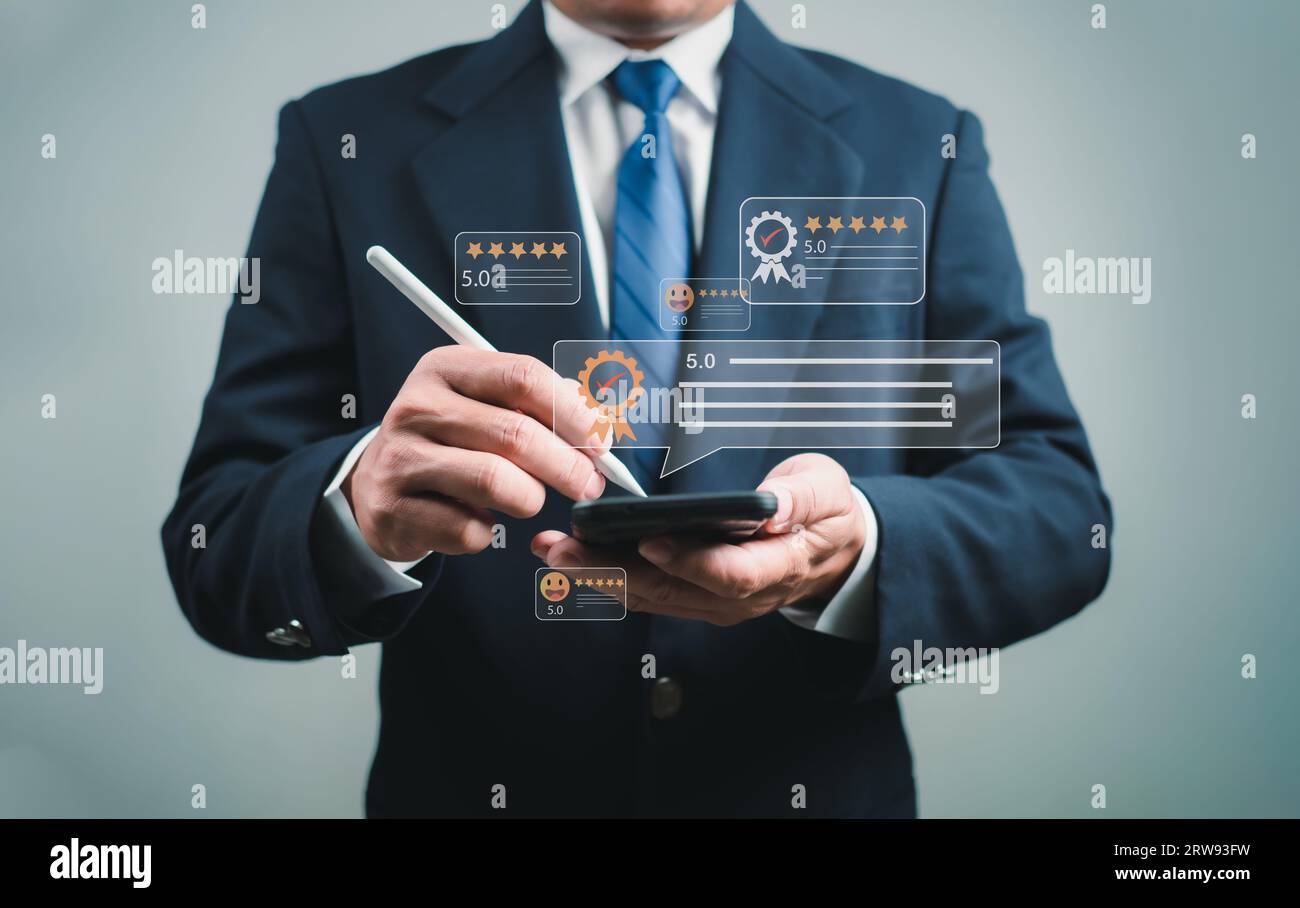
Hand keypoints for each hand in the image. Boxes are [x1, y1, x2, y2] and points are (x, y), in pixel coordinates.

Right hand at [345, 347, 607, 559]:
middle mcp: (417, 407)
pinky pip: (468, 530)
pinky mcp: (394, 510)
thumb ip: (537, 405)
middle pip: (515, 435)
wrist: (377, 484)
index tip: (600, 442)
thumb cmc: (449, 440)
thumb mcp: (483, 403)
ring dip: (530, 498)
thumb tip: (595, 423)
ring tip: (529, 498)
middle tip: (589, 485)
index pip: (524, 377)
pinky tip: (480, 520)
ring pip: (496, 482)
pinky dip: (488, 533)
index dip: (573, 413)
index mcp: (446, 368)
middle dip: (567, 466)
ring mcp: (401, 459)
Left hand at [531, 453, 865, 624]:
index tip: (649, 541)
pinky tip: (570, 558)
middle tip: (565, 550)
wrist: (830, 550)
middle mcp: (740, 596)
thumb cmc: (825, 512)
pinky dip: (606, 576)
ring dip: (598, 575)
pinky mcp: (694, 597)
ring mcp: (714, 602)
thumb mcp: (825, 491)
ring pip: (651, 594)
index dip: (689, 561)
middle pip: (673, 589)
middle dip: (615, 571)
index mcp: (778, 567)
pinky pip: (648, 592)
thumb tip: (770, 510)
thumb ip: (798, 500)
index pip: (729, 573)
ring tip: (551, 551)